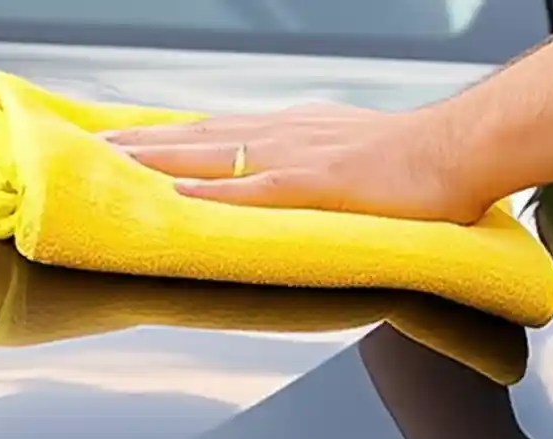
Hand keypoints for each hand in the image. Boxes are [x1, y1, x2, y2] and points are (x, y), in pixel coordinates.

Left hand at [103, 102, 494, 224]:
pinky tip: (178, 193)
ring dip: (160, 157)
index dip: (166, 136)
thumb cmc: (411, 159)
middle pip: (199, 136)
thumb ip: (307, 161)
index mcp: (290, 131)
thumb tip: (276, 174)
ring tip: (113, 162)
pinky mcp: (317, 185)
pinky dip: (213, 192)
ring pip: (214, 154)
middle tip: (95, 148)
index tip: (125, 142)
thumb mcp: (345, 149)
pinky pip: (254, 190)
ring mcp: (297, 158)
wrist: (457, 151)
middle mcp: (283, 135)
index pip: (214, 130)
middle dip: (143, 143)